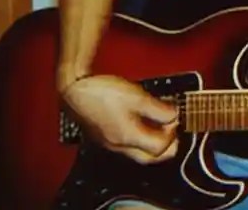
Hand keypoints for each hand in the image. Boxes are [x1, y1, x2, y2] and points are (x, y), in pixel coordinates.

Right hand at [60, 75, 177, 163]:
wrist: (74, 89)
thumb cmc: (102, 92)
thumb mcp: (137, 97)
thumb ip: (159, 109)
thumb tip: (173, 116)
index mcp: (128, 138)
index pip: (160, 149)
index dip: (172, 134)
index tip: (174, 118)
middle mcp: (118, 146)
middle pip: (150, 158)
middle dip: (165, 145)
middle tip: (172, 129)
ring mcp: (109, 143)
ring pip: (138, 152)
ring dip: (152, 141)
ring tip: (159, 123)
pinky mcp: (103, 137)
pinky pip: (126, 145)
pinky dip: (139, 137)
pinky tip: (141, 121)